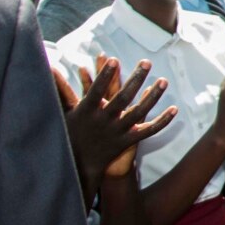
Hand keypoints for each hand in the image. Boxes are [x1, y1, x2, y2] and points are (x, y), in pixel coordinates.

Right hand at [53, 56, 175, 183]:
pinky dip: (162, 121)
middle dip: (135, 79)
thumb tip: (50, 68)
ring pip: (138, 112)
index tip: (113, 59)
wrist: (78, 166)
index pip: (96, 91)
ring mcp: (117, 132)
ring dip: (152, 96)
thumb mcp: (64, 112)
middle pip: (122, 98)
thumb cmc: (70, 133)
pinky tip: (174, 109)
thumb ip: (62, 90)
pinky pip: (148, 131)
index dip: (104, 75)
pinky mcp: (127, 142)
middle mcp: (103, 121)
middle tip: (147, 62)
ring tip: (164, 80)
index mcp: (86, 112)